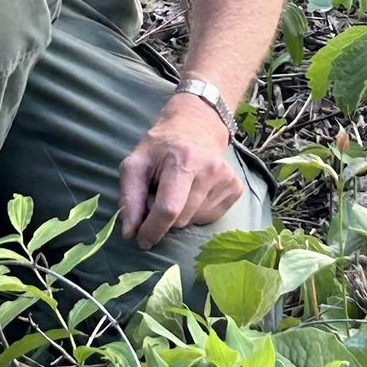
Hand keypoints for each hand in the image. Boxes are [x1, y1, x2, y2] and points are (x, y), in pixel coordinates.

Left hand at [119, 94, 241, 250]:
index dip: (152, 229)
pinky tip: (193, 192)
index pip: (169, 209)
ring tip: (177, 191)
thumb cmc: (161, 148)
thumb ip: (129, 198)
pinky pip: (209, 218)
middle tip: (159, 194)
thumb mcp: (136, 164)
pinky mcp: (236, 188)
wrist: (196, 126)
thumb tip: (129, 233)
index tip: (141, 240)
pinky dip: (196, 212)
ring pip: (194, 221)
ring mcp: (227, 179)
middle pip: (180, 219)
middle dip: (164, 217)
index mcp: (184, 160)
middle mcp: (211, 169)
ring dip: (179, 214)